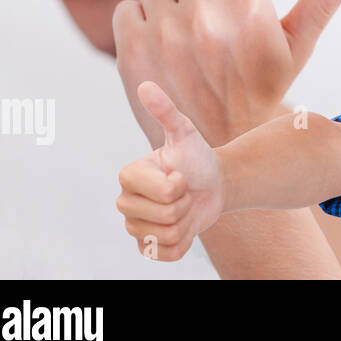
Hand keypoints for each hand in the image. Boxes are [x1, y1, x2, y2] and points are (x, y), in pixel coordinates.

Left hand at [112, 0, 340, 146]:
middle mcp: (206, 18)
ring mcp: (165, 34)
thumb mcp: (297, 46)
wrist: (218, 144)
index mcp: (250, 9)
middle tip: (211, 15)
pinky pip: (128, 8)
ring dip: (170, 1)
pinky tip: (164, 45)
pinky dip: (142, 22)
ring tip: (187, 32)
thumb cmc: (263, 86)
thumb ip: (323, 1)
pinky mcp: (133, 51)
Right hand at [116, 82, 223, 261]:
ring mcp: (135, 228)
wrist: (214, 183)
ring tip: (185, 206)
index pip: (161, 192)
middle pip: (163, 216)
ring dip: (186, 222)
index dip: (179, 185)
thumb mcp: (185, 132)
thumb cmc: (198, 156)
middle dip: (185, 204)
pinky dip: (184, 243)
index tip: (180, 174)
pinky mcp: (149, 248)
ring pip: (166, 236)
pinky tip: (185, 226)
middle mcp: (125, 203)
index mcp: (128, 177)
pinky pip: (167, 255)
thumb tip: (145, 85)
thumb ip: (165, 111)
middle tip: (186, 191)